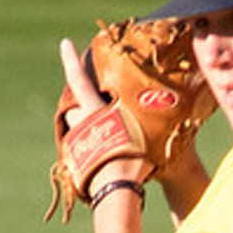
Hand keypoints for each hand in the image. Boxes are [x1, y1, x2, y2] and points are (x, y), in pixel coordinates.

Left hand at [58, 38, 145, 192]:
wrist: (115, 190)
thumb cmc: (133, 159)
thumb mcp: (142, 132)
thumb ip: (143, 117)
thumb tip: (169, 101)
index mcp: (94, 110)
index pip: (79, 79)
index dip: (71, 59)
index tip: (64, 42)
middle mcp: (79, 122)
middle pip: (74, 107)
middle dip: (84, 108)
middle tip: (102, 116)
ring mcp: (73, 141)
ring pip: (76, 127)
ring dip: (86, 129)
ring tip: (106, 139)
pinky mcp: (71, 159)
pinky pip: (78, 146)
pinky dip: (88, 148)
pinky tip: (103, 158)